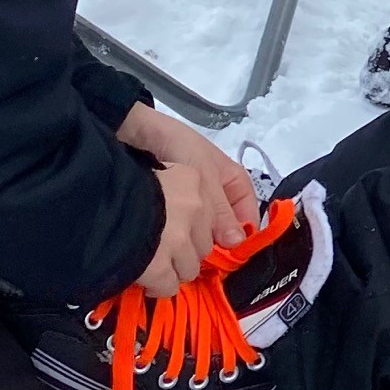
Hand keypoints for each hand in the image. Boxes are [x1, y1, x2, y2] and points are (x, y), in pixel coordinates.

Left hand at [119, 102, 256, 289]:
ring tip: (185, 252)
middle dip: (216, 243)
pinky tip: (172, 247)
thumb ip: (220, 211)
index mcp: (234, 183)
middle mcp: (218, 196)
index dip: (244, 236)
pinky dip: (179, 238)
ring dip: (195, 242)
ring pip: (204, 232)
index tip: (233, 256)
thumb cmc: (180, 148)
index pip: (249, 216)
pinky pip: (183, 229)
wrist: (139, 133)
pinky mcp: (174, 210)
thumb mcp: (205, 178)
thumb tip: (237, 244)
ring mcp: (195, 203)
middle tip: (203, 255)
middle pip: (226, 229)